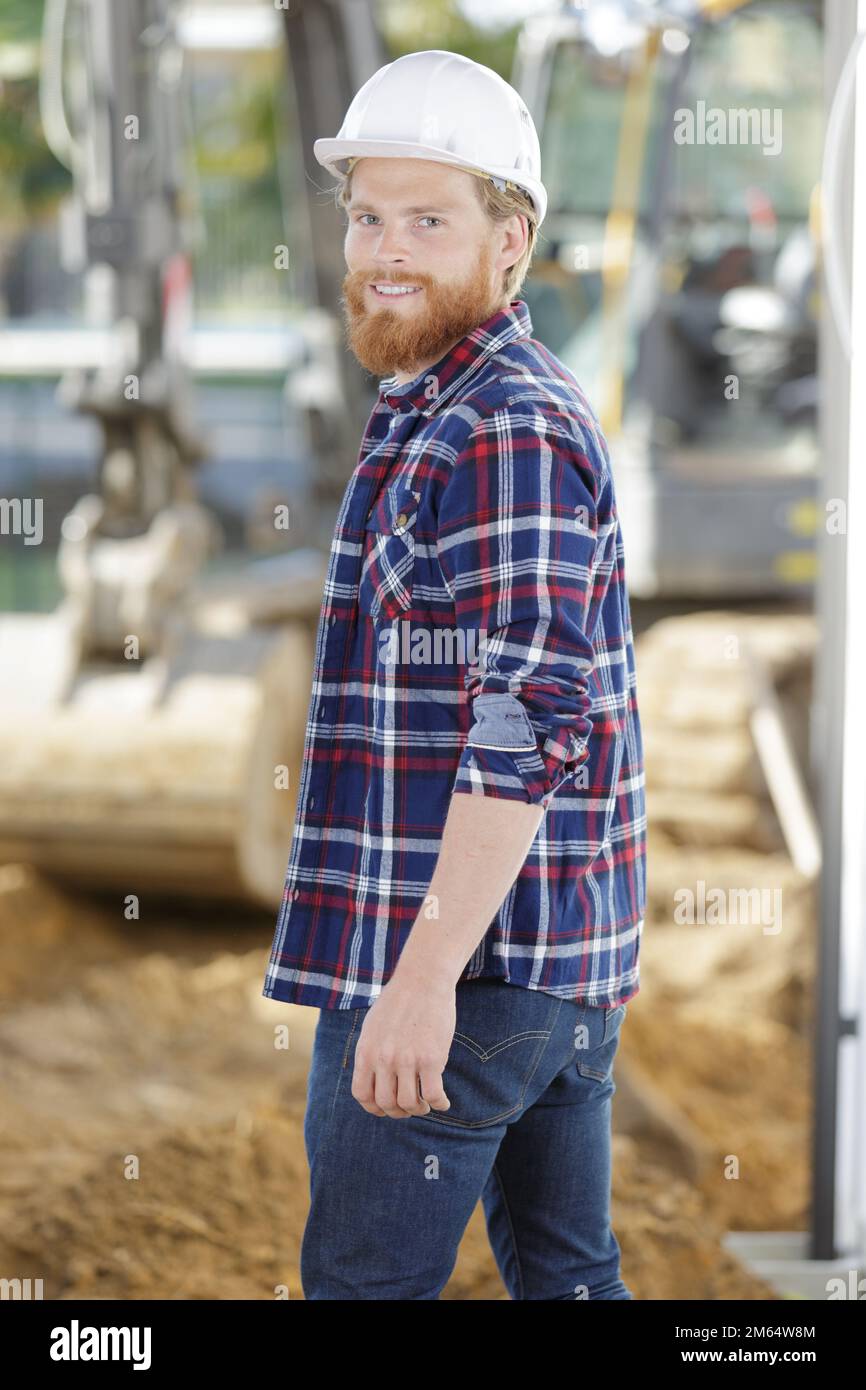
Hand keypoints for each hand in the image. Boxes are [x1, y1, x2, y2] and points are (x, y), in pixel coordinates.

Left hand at [351, 971, 454, 1118]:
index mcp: (367, 1052)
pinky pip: (434, 1094)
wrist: (423, 979)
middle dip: (398, 1112)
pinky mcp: (432, 1058)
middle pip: (387, 1104)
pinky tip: (443, 1101)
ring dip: (419, 1109)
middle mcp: (384, 1059)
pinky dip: (439, 1104)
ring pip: (410, 1104)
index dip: (374, 1108)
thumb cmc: (399, 1000)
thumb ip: (371, 1052)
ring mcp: (407, 1060)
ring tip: (426, 1103)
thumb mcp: (373, 1026)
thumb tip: (373, 1078)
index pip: (362, 1095)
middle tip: (410, 1107)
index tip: (386, 1108)